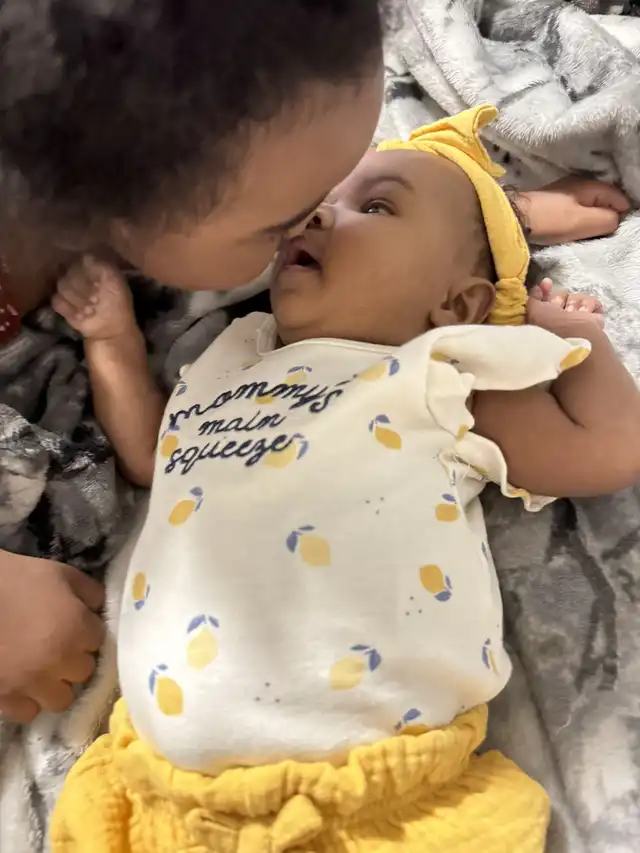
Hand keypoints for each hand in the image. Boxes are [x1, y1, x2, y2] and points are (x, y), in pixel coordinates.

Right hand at [0, 552, 103, 722]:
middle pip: (84, 671)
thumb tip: (99, 610)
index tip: (74, 626)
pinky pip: (29, 712)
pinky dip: (28, 700)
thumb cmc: (16, 579)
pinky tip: (21, 682)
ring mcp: (30, 683)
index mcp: (75, 628)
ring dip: (55, 685)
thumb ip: (89, 592)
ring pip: (61, 699)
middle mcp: (58, 660)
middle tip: (57, 646)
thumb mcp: (60, 573)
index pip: (98, 641)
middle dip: (74, 658)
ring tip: (41, 669)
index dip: (86, 632)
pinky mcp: (4, 698)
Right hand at [53, 256, 135, 339]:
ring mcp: (69, 290)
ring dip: (78, 300)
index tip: (98, 283)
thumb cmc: (116, 304)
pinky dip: (68, 308)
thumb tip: (84, 257)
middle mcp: (79, 276)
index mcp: (93, 268)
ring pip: (61, 285)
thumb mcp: (114, 280)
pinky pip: (56, 300)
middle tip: (96, 299)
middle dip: (83, 288)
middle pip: (69, 273)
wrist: (111, 329)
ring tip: (90, 309)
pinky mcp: (62, 305)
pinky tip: (80, 315)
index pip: (80, 261)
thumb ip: (100, 264)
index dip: (88, 273)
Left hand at [517, 177, 629, 244]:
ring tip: (582, 233)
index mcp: (591, 184)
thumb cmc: (552, 221)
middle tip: (595, 233)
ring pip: (589, 206)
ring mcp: (565, 192)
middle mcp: (580, 183)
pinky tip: (570, 229)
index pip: (619, 198)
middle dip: (605, 217)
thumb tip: (615, 220)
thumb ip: (608, 220)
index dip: (620, 215)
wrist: (515, 219)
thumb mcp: (585, 222)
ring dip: (590, 220)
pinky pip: (575, 210)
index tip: (609, 230)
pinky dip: (577, 220)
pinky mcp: (553, 202)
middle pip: (604, 201)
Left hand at [529, 277, 604, 327]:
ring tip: (574, 314)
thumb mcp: (534, 311)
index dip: (545, 290)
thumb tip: (537, 287)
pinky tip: (586, 313)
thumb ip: (533, 299)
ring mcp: (578, 320)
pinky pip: (592, 302)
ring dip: (574, 303)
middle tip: (561, 309)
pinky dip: (589, 305)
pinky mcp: (595, 319)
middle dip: (560, 299)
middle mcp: (561, 321)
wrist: (576, 336)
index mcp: (545, 322)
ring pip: (576, 298)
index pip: (544, 301)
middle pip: (561, 297)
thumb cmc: (551, 326)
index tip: (547, 283)